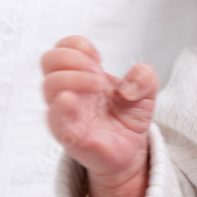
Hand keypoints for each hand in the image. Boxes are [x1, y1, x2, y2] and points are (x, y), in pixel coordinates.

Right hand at [41, 36, 157, 190]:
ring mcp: (67, 112)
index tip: (97, 59)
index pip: (64, 48)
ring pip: (49, 86)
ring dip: (73, 78)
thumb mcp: (147, 91)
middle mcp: (70, 90)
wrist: (130, 150)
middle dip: (73, 58)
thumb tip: (130, 84)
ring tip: (97, 86)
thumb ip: (145, 77)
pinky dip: (62, 108)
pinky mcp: (70, 136)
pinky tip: (73, 102)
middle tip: (96, 73)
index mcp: (83, 75)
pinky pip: (55, 120)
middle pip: (49, 60)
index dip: (77, 45)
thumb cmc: (128, 117)